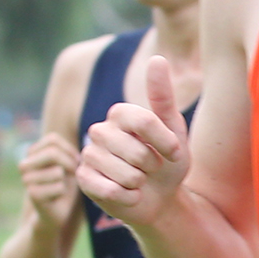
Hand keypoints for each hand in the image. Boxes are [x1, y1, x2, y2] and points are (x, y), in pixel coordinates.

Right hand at [17, 131, 79, 226]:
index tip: (75, 162)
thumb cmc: (65, 185)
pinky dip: (64, 192)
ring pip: (57, 171)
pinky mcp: (32, 194)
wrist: (56, 213)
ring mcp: (26, 179)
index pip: (52, 139)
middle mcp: (24, 164)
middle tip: (73, 174)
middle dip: (69, 163)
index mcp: (31, 153)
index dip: (69, 150)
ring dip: (67, 180)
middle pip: (52, 152)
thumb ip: (66, 150)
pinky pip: (58, 187)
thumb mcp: (68, 164)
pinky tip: (58, 198)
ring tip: (63, 186)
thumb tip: (81, 144)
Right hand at [76, 56, 189, 226]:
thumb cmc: (167, 163)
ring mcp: (89, 154)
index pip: (145, 121)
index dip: (166, 142)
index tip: (175, 152)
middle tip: (150, 168)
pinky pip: (109, 190)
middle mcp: (101, 130)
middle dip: (152, 165)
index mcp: (121, 113)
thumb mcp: (174, 131)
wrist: (160, 199)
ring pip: (125, 173)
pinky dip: (128, 197)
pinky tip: (129, 194)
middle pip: (136, 151)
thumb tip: (157, 58)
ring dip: (140, 183)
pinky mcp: (83, 179)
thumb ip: (163, 97)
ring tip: (139, 180)